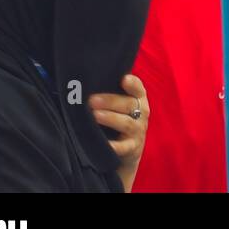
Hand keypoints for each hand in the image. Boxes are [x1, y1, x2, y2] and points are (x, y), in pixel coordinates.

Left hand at [90, 73, 148, 192]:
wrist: (129, 149)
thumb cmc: (120, 119)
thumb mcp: (121, 105)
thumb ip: (111, 93)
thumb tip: (87, 81)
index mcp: (138, 99)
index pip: (138, 88)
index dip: (132, 84)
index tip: (123, 79)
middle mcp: (141, 113)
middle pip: (128, 104)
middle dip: (110, 101)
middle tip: (92, 100)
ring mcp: (137, 131)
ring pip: (126, 123)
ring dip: (111, 118)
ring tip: (95, 116)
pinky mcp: (132, 148)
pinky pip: (123, 147)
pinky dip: (113, 145)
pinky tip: (103, 142)